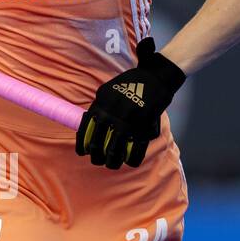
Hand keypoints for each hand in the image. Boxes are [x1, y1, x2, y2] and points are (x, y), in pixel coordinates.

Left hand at [75, 37, 185, 168]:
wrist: (156, 76)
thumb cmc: (130, 84)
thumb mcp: (109, 91)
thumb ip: (99, 108)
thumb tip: (86, 130)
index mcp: (101, 102)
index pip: (86, 128)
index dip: (83, 144)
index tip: (83, 152)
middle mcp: (112, 112)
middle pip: (98, 144)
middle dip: (96, 157)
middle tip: (97, 161)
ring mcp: (129, 120)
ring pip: (115, 150)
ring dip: (112, 162)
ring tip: (112, 164)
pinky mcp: (144, 125)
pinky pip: (135, 150)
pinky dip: (131, 159)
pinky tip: (129, 162)